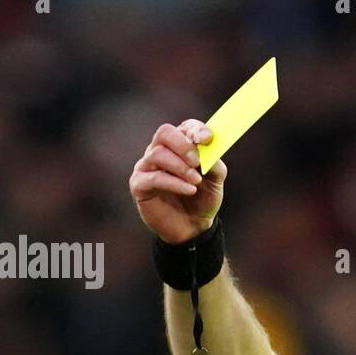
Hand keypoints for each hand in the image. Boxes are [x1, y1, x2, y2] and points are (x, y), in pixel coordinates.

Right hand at [129, 119, 226, 244]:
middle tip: (197, 162)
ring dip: (181, 167)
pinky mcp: (139, 185)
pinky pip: (154, 177)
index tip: (207, 140)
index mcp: (180, 146)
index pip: (185, 127)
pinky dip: (174, 183)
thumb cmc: (202, 199)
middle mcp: (160, 151)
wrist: (193, 227)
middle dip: (183, 145)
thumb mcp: (216, 180)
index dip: (196, 130)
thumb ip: (213, 162)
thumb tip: (206, 148)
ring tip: (196, 181)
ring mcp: (147, 167)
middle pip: (164, 132)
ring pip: (158, 153)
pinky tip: (190, 190)